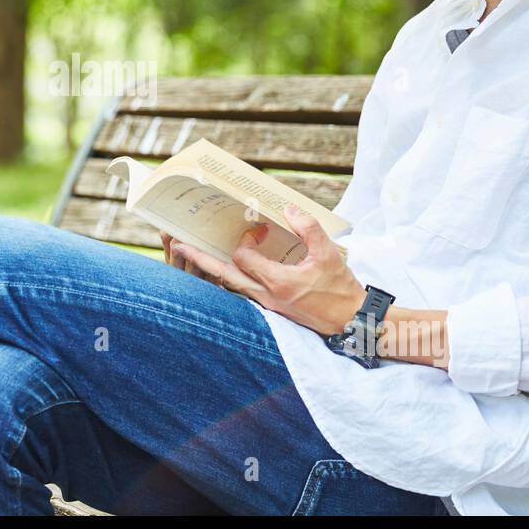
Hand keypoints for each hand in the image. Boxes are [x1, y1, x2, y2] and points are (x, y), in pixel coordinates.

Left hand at [169, 206, 365, 335]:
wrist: (351, 320)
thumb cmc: (340, 288)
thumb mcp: (328, 254)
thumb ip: (308, 228)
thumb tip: (289, 208)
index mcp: (278, 282)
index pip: (243, 258)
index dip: (245, 240)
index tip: (256, 229)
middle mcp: (266, 296)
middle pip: (223, 276)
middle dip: (199, 259)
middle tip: (177, 245)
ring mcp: (267, 305)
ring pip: (230, 286)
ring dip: (211, 270)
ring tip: (193, 256)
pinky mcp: (272, 308)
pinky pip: (242, 292)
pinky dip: (229, 280)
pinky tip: (224, 270)